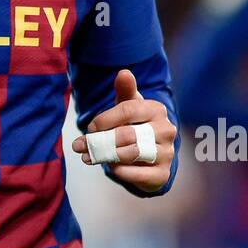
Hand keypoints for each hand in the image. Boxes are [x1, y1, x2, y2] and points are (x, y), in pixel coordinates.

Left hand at [71, 69, 176, 193]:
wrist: (150, 153)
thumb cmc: (135, 124)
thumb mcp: (128, 105)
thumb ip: (124, 90)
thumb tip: (124, 73)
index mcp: (156, 109)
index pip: (127, 110)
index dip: (104, 120)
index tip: (90, 128)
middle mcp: (166, 130)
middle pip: (127, 134)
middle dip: (100, 140)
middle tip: (80, 145)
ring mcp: (167, 152)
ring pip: (131, 153)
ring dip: (106, 156)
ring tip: (90, 157)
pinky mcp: (162, 174)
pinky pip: (138, 174)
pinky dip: (120, 171)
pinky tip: (111, 167)